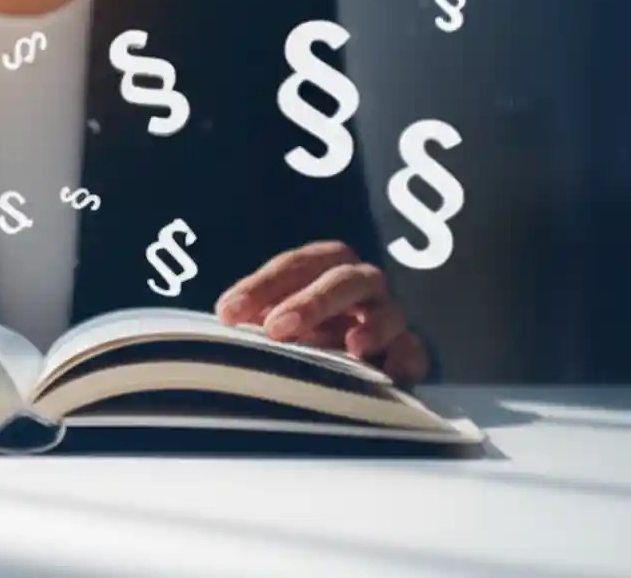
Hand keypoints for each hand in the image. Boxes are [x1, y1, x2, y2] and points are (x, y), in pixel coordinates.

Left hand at [214, 241, 428, 384]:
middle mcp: (359, 284)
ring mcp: (387, 316)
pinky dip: (404, 361)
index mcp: (323, 265)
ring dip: (370, 328)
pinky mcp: (406, 351)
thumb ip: (256, 317)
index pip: (294, 265)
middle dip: (310, 302)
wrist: (342, 362)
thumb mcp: (272, 320)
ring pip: (388, 312)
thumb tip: (227, 322)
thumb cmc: (295, 331)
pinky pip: (414, 352)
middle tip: (276, 329)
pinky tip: (389, 375)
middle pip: (343, 280)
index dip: (261, 286)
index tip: (228, 313)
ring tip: (351, 349)